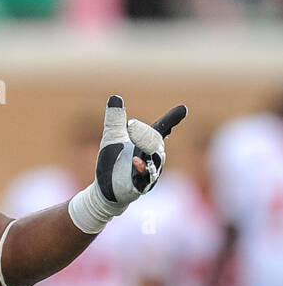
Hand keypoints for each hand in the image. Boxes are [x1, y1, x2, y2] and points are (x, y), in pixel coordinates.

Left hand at [69, 96, 186, 234]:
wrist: (103, 188)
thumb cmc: (111, 162)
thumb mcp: (111, 137)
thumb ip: (114, 119)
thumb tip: (114, 97)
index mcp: (145, 142)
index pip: (160, 128)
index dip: (171, 119)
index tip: (183, 109)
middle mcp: (151, 156)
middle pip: (157, 143)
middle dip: (151, 135)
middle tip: (138, 126)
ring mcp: (147, 172)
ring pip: (155, 161)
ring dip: (150, 152)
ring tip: (141, 146)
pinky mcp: (140, 186)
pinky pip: (145, 177)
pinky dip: (142, 168)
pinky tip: (136, 161)